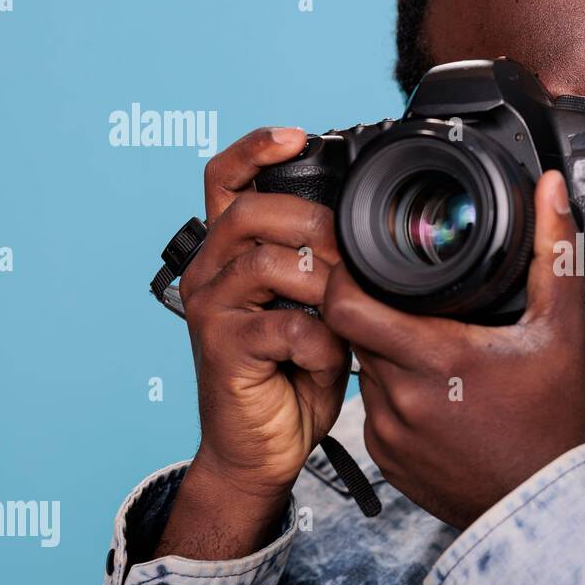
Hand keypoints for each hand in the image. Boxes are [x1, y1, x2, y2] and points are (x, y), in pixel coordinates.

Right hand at [157, 127, 350, 559]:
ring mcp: (210, 309)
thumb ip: (331, 271)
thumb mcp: (319, 310)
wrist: (262, 447)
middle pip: (250, 212)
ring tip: (349, 309)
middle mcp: (209, 272)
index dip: (255, 150)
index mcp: (229, 254)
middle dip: (315, 224)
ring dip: (324, 283)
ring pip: (268, 264)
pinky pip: (284, 325)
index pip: (224, 181)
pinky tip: (332, 359)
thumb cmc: (294, 374)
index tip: (298, 137)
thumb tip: (376, 240)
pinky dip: (322, 341)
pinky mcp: (221, 349)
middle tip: (354, 253)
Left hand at [321, 171, 584, 529]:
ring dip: (383, 352)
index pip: (345, 303)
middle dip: (372, 308)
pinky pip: (371, 411)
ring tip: (428, 347)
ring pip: (362, 369)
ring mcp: (386, 432)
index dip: (343, 274)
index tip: (361, 259)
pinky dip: (393, 394)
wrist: (541, 507)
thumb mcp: (560, 330)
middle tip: (404, 297)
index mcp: (432, 356)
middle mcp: (398, 396)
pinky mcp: (384, 459)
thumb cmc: (552, 422)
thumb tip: (550, 192)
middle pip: (353, 330)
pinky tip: (432, 394)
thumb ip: (553, 253)